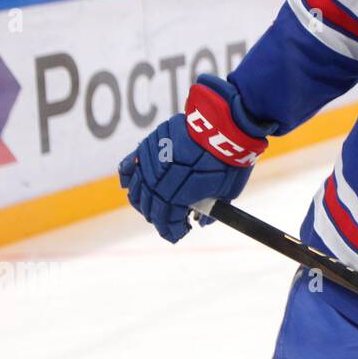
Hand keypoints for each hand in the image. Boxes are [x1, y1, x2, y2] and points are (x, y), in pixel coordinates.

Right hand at [118, 74, 273, 242]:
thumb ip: (212, 208)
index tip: (179, 233)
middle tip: (170, 220)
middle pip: (150, 207)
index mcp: (177, 198)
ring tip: (153, 205)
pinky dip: (128, 175)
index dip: (171, 231)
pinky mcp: (148, 146)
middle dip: (159, 218)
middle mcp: (158, 183)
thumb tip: (203, 221)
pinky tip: (128, 183)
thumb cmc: (229, 159)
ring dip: (143, 200)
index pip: (166, 222)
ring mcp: (150, 164)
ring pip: (137, 189)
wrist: (225, 125)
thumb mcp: (227, 191)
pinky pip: (130, 164)